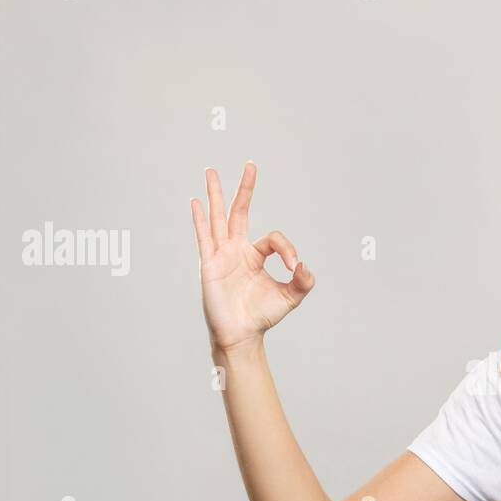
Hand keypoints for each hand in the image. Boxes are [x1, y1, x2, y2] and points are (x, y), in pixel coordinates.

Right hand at [190, 161, 314, 352]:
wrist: (242, 335)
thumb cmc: (262, 316)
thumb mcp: (291, 297)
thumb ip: (303, 281)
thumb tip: (304, 265)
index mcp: (255, 255)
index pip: (273, 238)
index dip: (287, 248)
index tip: (295, 267)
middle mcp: (236, 250)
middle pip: (239, 212)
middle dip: (245, 190)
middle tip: (250, 166)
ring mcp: (221, 255)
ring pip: (218, 218)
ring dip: (215, 194)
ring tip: (211, 171)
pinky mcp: (209, 264)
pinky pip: (204, 237)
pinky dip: (200, 219)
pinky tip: (195, 202)